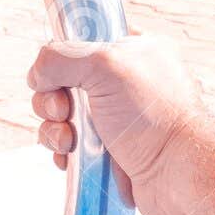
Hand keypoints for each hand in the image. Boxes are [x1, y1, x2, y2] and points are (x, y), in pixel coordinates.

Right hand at [27, 36, 206, 214]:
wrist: (177, 175)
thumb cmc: (153, 115)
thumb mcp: (106, 66)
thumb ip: (62, 57)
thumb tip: (37, 73)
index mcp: (133, 50)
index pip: (85, 39)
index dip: (64, 55)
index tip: (58, 71)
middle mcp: (124, 83)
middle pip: (63, 80)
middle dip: (52, 98)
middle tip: (63, 110)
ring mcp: (115, 120)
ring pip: (61, 116)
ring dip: (54, 128)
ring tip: (70, 141)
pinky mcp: (107, 153)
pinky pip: (69, 146)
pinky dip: (63, 152)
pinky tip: (71, 158)